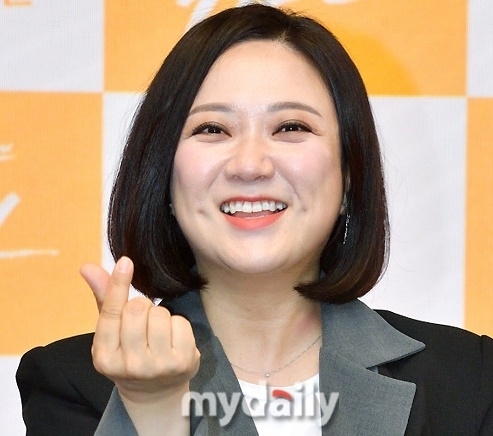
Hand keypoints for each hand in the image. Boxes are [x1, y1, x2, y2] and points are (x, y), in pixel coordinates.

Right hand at [80, 257, 200, 404]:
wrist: (155, 393)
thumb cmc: (129, 354)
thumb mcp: (111, 333)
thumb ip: (103, 299)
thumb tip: (88, 267)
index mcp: (105, 358)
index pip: (111, 313)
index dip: (118, 285)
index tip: (125, 261)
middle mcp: (130, 365)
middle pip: (138, 309)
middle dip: (142, 307)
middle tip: (142, 322)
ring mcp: (158, 366)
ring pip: (161, 314)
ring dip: (160, 316)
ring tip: (157, 333)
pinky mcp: (183, 362)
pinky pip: (181, 323)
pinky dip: (178, 324)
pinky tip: (173, 340)